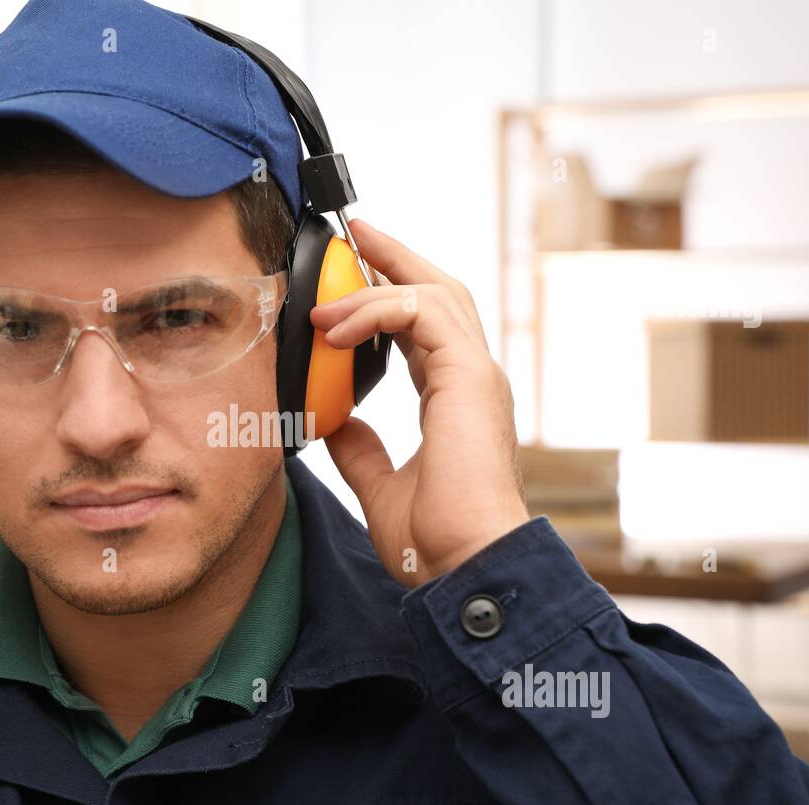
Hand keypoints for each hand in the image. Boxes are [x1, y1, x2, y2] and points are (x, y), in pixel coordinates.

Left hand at [310, 218, 530, 587]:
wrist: (466, 566)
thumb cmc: (437, 541)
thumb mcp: (380, 486)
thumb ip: (362, 450)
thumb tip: (337, 423)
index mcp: (456, 400)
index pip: (426, 328)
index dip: (391, 296)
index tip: (355, 273)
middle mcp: (472, 380)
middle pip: (439, 292)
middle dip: (396, 258)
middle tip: (356, 234)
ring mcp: (476, 375)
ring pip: (433, 293)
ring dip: (376, 282)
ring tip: (331, 284)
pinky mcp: (468, 377)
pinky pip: (421, 314)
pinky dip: (377, 310)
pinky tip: (339, 328)